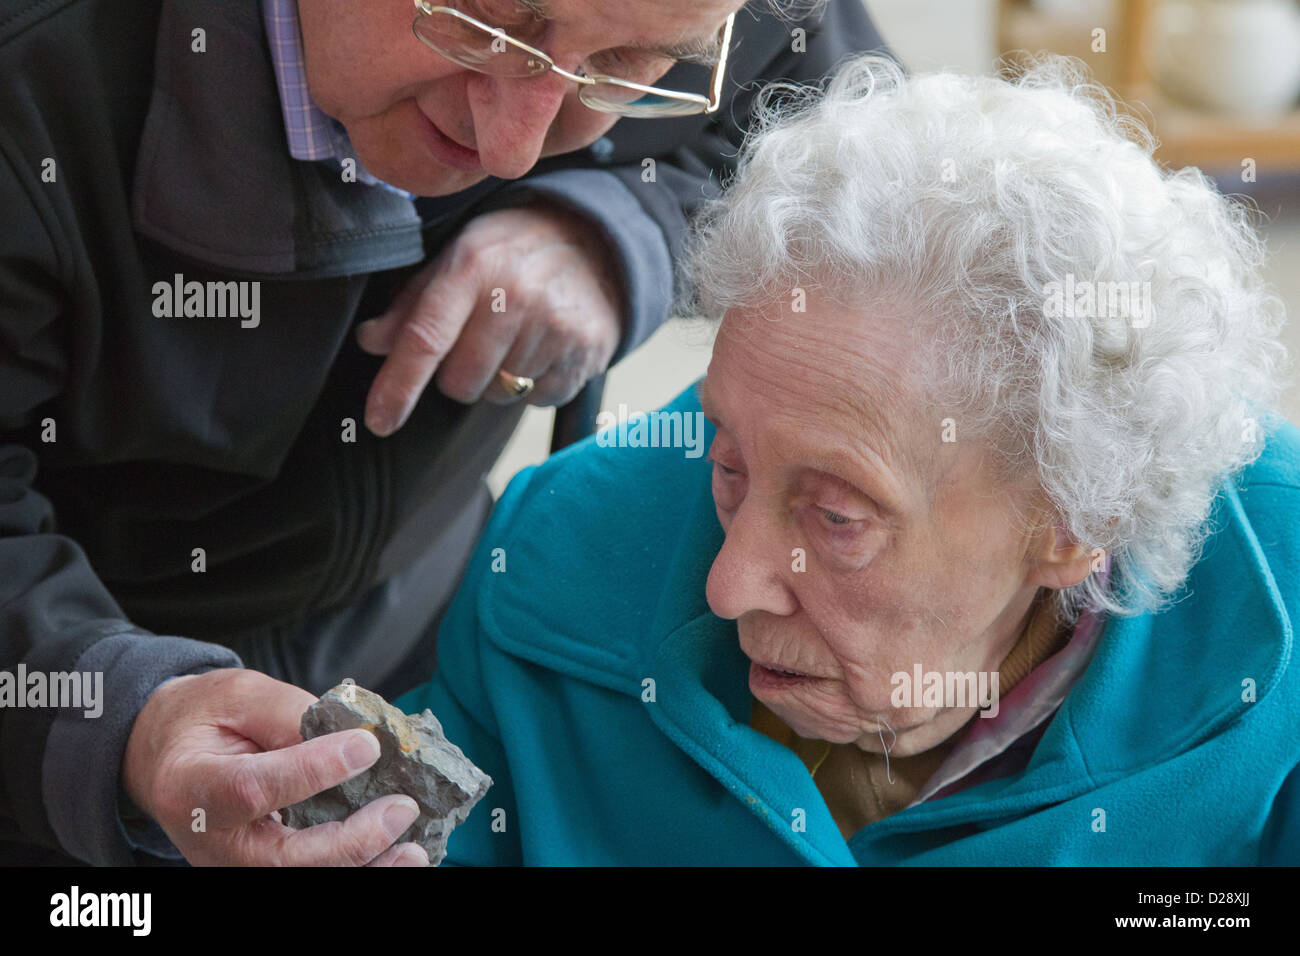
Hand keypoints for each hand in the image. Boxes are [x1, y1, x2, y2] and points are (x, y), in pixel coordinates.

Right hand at [122, 669, 428, 865]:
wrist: (167, 757)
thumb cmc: (205, 719)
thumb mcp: (238, 695)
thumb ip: (289, 714)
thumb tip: (352, 737)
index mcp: (192, 786)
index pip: (253, 788)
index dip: (313, 771)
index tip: (367, 747)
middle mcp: (210, 842)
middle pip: (281, 860)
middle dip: (350, 841)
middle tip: (402, 810)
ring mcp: (233, 867)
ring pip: (299, 880)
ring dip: (361, 868)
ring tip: (412, 851)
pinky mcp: (258, 873)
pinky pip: (309, 877)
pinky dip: (356, 870)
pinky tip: (396, 858)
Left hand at [356, 203, 623, 435]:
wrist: (595, 242)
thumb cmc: (511, 253)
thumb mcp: (458, 257)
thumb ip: (412, 303)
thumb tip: (371, 342)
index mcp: (471, 266)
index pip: (425, 337)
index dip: (398, 385)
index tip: (379, 421)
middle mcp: (514, 296)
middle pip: (460, 382)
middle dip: (458, 375)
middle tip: (477, 342)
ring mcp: (554, 326)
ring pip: (498, 394)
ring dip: (497, 380)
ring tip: (514, 340)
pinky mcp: (585, 351)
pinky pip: (538, 399)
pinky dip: (533, 385)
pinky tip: (541, 350)